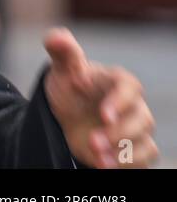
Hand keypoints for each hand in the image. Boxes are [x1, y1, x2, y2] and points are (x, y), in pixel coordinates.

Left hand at [43, 28, 157, 168]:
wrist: (66, 114)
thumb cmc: (69, 86)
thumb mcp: (61, 69)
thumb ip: (62, 51)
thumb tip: (56, 36)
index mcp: (116, 81)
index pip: (131, 87)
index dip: (121, 101)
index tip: (104, 114)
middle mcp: (132, 105)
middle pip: (142, 119)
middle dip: (119, 133)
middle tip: (93, 141)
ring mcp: (134, 128)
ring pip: (145, 143)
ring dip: (124, 154)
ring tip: (98, 158)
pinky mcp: (132, 149)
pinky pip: (143, 160)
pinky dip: (126, 165)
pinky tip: (103, 165)